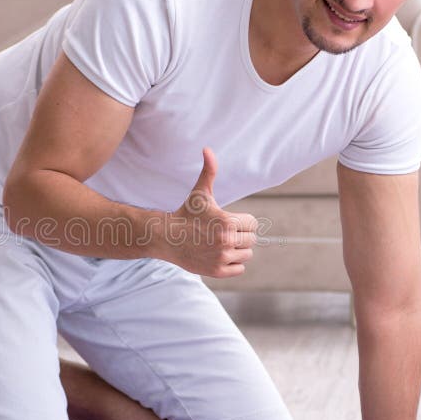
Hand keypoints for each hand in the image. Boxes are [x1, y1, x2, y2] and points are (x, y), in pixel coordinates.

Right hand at [163, 147, 257, 277]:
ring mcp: (221, 257)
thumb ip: (209, 170)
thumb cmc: (187, 213)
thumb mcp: (200, 193)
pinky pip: (239, 269)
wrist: (167, 237)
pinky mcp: (217, 271)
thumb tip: (207, 148)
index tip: (227, 221)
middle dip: (240, 235)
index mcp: (227, 221)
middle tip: (222, 233)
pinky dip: (232, 264)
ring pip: (246, 255)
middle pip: (251, 240)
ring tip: (219, 243)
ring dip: (237, 250)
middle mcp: (226, 240)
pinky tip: (217, 255)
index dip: (241, 221)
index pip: (253, 224)